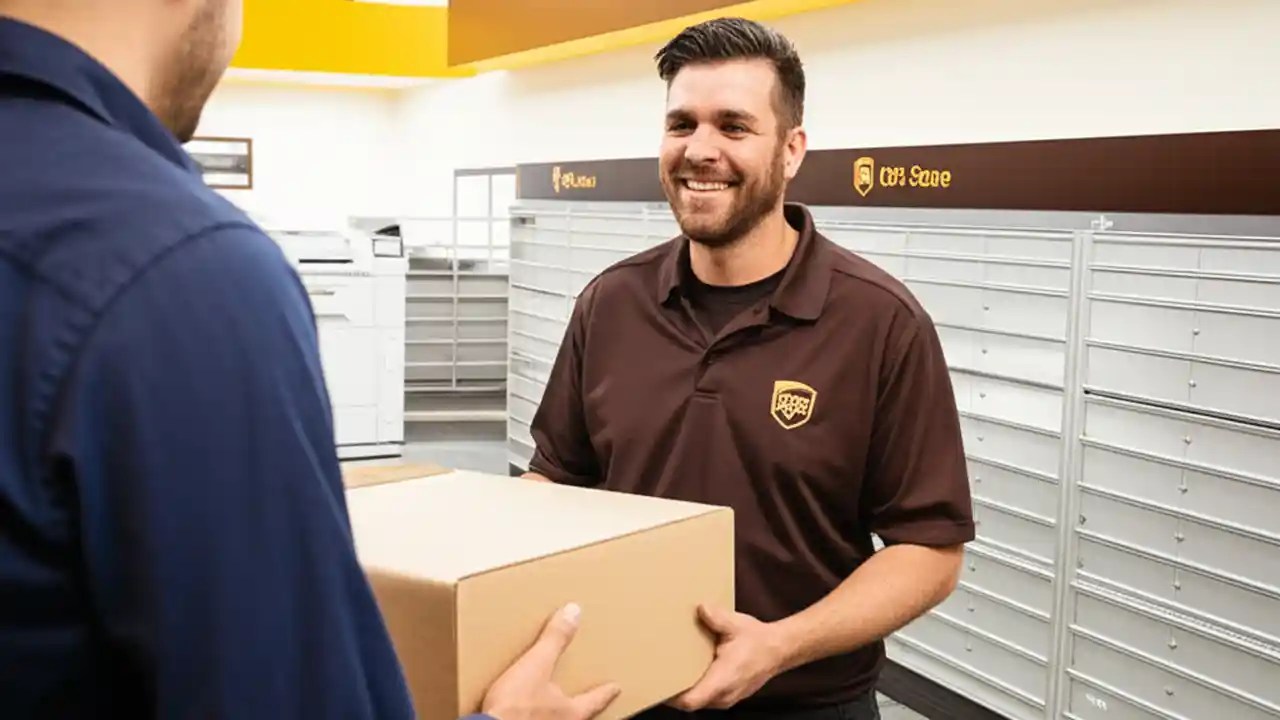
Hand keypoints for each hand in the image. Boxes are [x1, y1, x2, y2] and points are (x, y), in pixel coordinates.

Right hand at [482, 603, 621, 719]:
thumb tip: (573, 613)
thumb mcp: (536, 665)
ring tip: (550, 707)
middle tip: (585, 701)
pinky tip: (523, 714)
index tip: (615, 687)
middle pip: (580, 718)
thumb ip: (555, 640)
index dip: (605, 692)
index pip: (594, 701)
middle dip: (581, 709)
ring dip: (557, 715)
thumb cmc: (515, 708)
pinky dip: (534, 718)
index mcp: (570, 712)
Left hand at [669, 605, 787, 710]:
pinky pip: (706, 699)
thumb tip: (701, 608)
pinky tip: (688, 673)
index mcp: (724, 678)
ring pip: (698, 702)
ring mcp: (727, 699)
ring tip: (669, 672)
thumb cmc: (758, 640)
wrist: (778, 650)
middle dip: (673, 692)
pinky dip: (696, 689)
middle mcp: (724, 694)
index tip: (658, 685)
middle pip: (690, 703)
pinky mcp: (728, 697)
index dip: (672, 697)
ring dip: (685, 690)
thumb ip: (716, 617)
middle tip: (656, 673)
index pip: (692, 700)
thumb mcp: (736, 624)